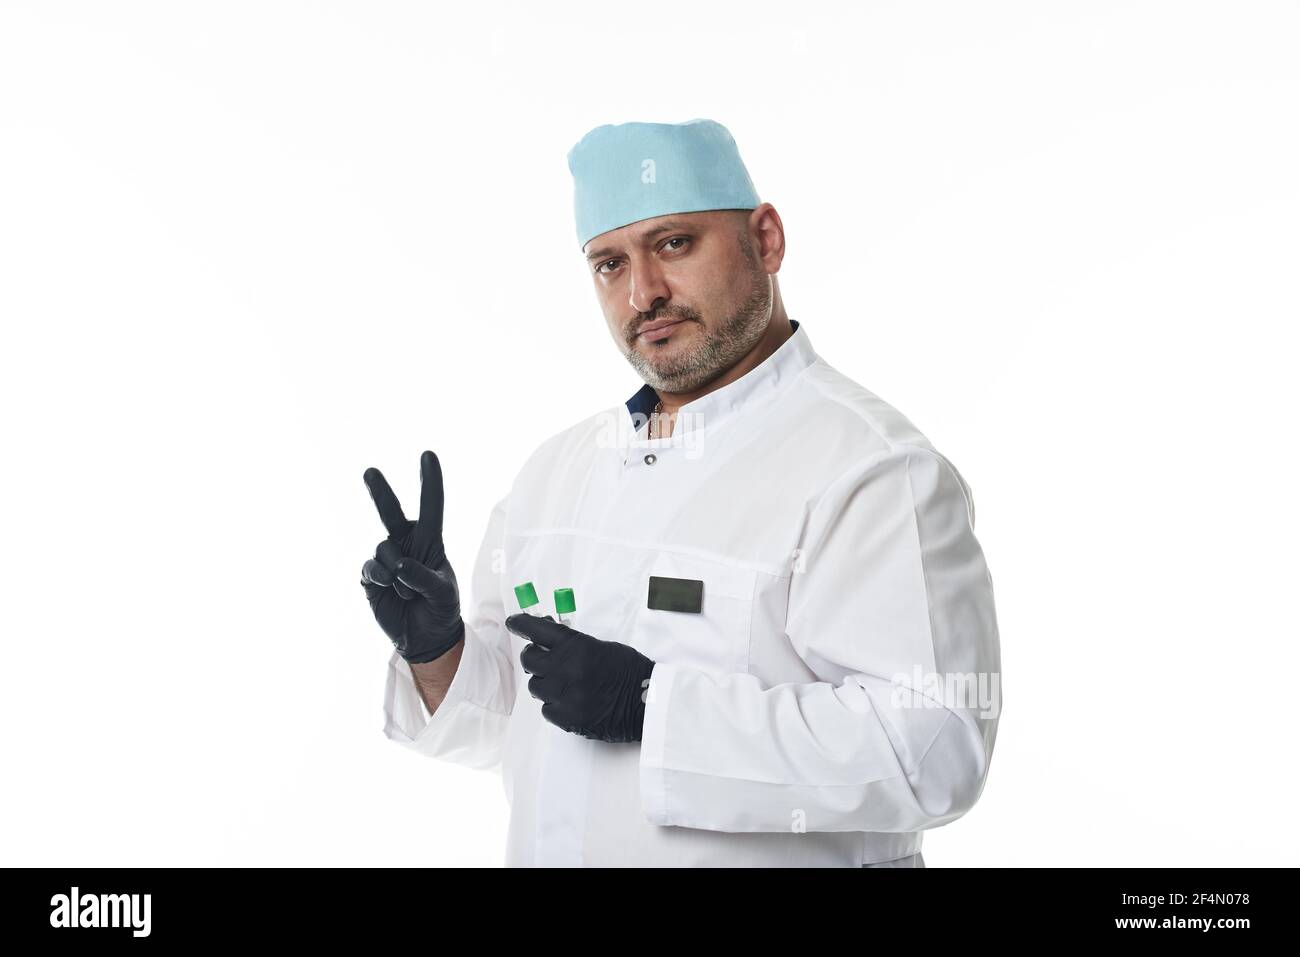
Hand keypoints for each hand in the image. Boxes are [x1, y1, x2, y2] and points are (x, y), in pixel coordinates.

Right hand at [361, 450, 464, 663]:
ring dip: (395, 571)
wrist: (426, 638)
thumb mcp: (443, 594)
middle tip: (370, 471)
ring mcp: (386, 560)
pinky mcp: (371, 577)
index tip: (427, 456)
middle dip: (380, 491)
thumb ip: (425, 578)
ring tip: (407, 591)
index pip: (432, 507)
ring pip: (383, 549)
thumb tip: (398, 565)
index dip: (430, 481)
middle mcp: (406, 545)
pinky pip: (371, 568)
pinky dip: (380, 577)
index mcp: (430, 542)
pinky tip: (389, 587)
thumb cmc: (441, 609)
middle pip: (391, 512)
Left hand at [505, 614, 655, 742]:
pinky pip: (546, 709)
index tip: (513, 622)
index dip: (521, 624)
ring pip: (535, 686)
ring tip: (563, 683)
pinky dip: (554, 704)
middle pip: (529, 659)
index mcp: (576, 647)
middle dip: (533, 657)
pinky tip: (571, 701)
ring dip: (544, 682)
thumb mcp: (602, 647)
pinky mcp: (566, 718)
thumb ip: (574, 645)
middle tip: (541, 658)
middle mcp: (566, 670)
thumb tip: (549, 641)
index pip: (537, 629)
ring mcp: (564, 696)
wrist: (648, 702)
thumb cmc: (630, 671)